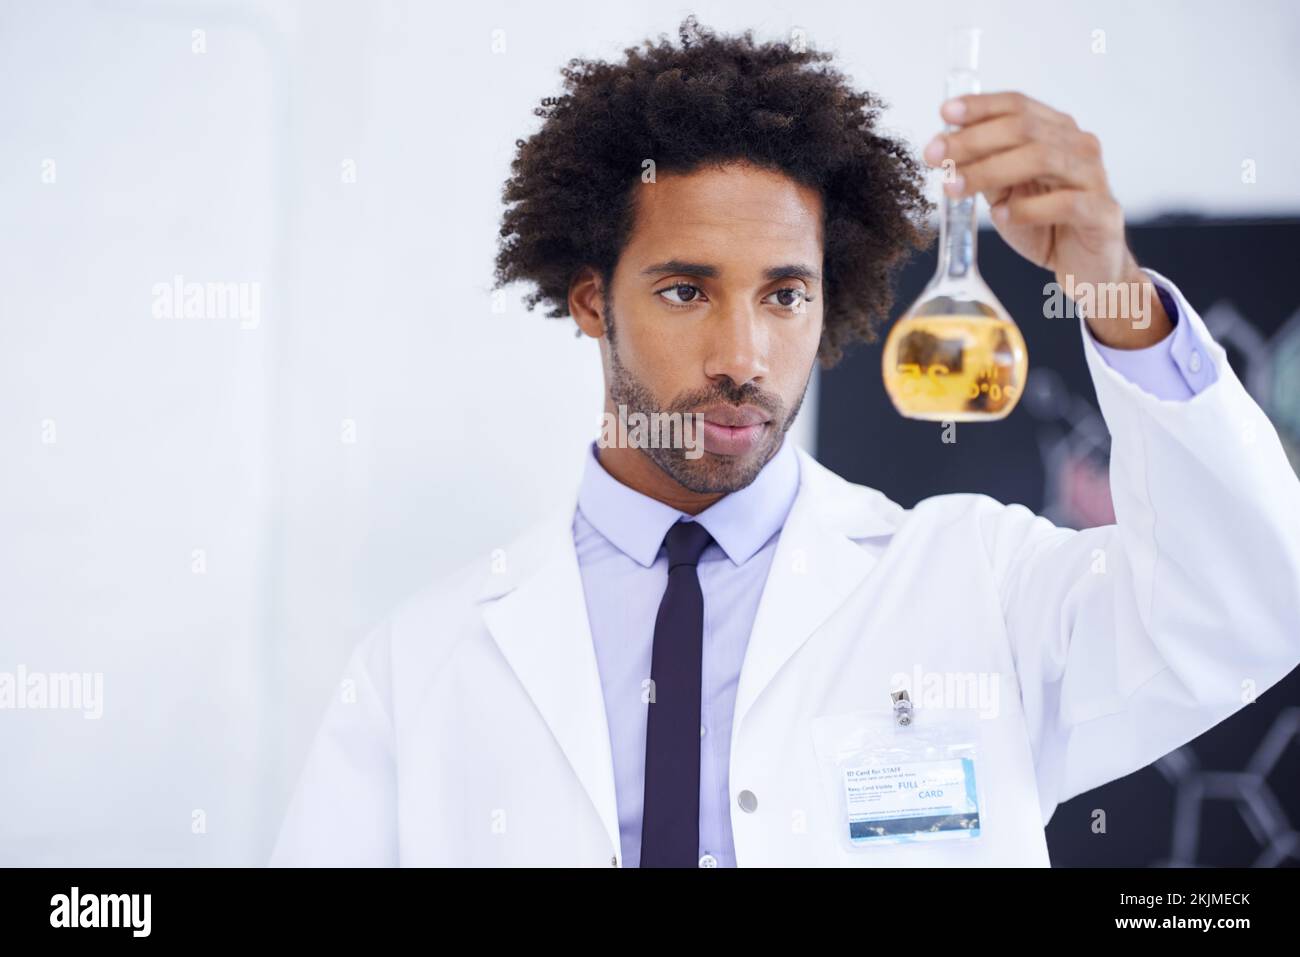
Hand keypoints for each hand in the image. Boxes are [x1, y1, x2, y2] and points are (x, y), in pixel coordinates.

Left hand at [923, 92, 1169, 347]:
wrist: (1085, 267)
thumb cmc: (1044, 224)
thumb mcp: (1004, 193)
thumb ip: (983, 169)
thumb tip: (944, 149)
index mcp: (1056, 132)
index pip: (1018, 106)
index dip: (981, 106)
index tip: (945, 113)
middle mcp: (1079, 146)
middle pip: (1023, 129)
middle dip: (973, 140)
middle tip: (935, 156)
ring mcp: (1093, 177)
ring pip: (1041, 159)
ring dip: (990, 171)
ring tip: (955, 188)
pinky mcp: (1101, 213)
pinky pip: (1065, 203)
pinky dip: (1027, 209)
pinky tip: (1002, 216)